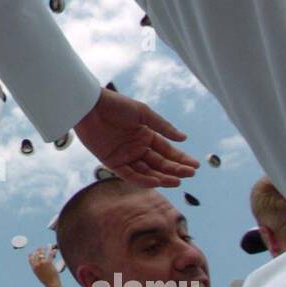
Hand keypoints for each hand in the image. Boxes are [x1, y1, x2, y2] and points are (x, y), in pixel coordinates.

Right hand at [29, 246, 59, 285]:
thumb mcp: (40, 275)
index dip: (32, 254)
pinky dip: (52, 251)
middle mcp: (37, 264)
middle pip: (36, 254)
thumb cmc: (47, 281)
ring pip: (42, 252)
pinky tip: (55, 250)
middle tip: (41, 247)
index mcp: (34, 268)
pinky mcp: (48, 262)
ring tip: (48, 246)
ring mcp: (42, 263)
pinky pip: (50, 254)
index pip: (30, 258)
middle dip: (39, 249)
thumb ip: (38, 269)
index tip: (34, 251)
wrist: (51, 284)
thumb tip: (39, 266)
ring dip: (45, 248)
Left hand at [74, 88, 198, 187]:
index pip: (167, 151)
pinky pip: (129, 175)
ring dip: (162, 177)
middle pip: (159, 163)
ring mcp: (125, 156)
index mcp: (145, 135)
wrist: (90, 106)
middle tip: (190, 175)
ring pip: (147, 171)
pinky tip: (156, 182)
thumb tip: (184, 138)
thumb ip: (162, 127)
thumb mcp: (143, 114)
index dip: (181, 159)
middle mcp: (137, 148)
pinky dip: (142, 180)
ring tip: (177, 181)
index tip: (195, 166)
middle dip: (175, 170)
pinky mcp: (111, 162)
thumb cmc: (116, 105)